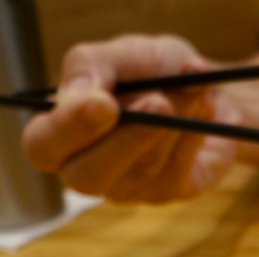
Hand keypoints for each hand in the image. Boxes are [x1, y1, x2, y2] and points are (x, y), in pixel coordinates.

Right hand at [21, 35, 240, 202]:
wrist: (208, 89)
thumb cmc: (153, 70)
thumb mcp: (123, 53)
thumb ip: (92, 66)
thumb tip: (81, 94)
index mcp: (60, 133)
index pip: (42, 147)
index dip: (68, 129)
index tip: (103, 103)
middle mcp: (87, 168)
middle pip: (88, 176)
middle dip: (127, 137)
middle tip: (160, 100)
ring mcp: (129, 188)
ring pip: (144, 167)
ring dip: (173, 119)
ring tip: (192, 88)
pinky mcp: (169, 192)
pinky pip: (178, 169)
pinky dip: (194, 131)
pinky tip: (203, 109)